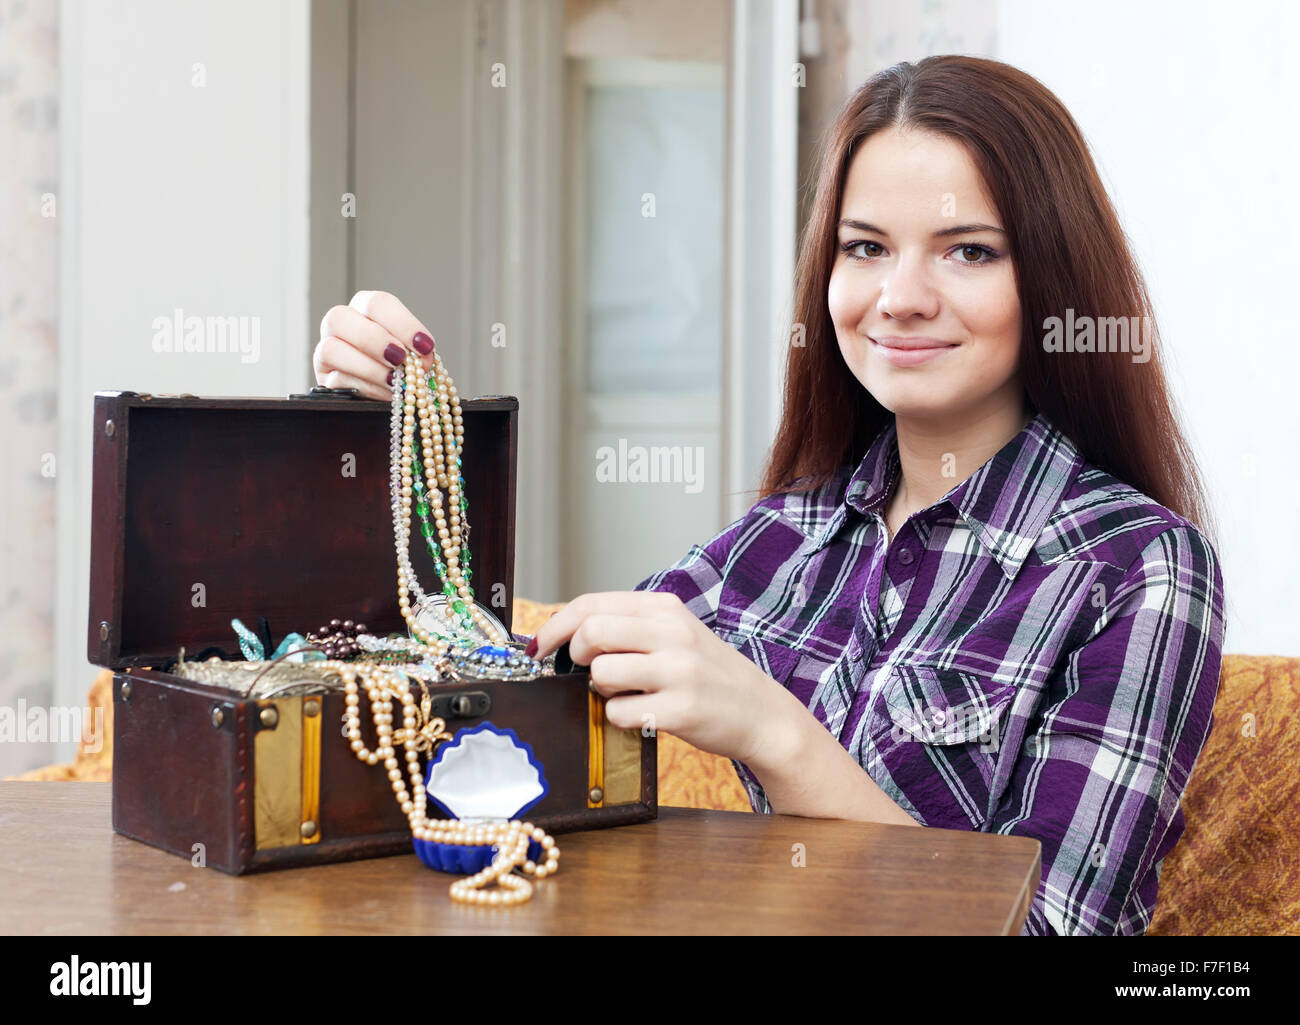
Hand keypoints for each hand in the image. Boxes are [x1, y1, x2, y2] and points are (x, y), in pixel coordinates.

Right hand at [314, 290, 436, 399]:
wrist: (397, 392)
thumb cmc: (407, 365)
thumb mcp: (416, 354)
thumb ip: (418, 352)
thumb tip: (421, 360)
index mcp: (365, 308)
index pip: (377, 303)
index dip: (402, 323)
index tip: (424, 346)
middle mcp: (339, 324)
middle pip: (339, 317)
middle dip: (375, 340)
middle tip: (402, 360)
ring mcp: (325, 351)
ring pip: (331, 349)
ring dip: (369, 367)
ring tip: (395, 381)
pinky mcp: (325, 379)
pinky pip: (338, 381)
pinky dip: (367, 388)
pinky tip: (388, 393)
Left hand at [530, 591, 797, 765]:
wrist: (762, 713)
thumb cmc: (709, 674)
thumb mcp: (676, 634)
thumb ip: (629, 626)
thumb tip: (567, 634)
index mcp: (665, 607)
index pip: (591, 604)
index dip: (555, 626)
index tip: (538, 647)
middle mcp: (672, 633)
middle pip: (591, 633)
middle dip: (576, 657)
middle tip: (589, 672)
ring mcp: (679, 671)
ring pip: (601, 674)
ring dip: (601, 690)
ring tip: (626, 693)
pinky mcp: (681, 710)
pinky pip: (619, 712)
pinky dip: (618, 718)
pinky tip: (641, 715)